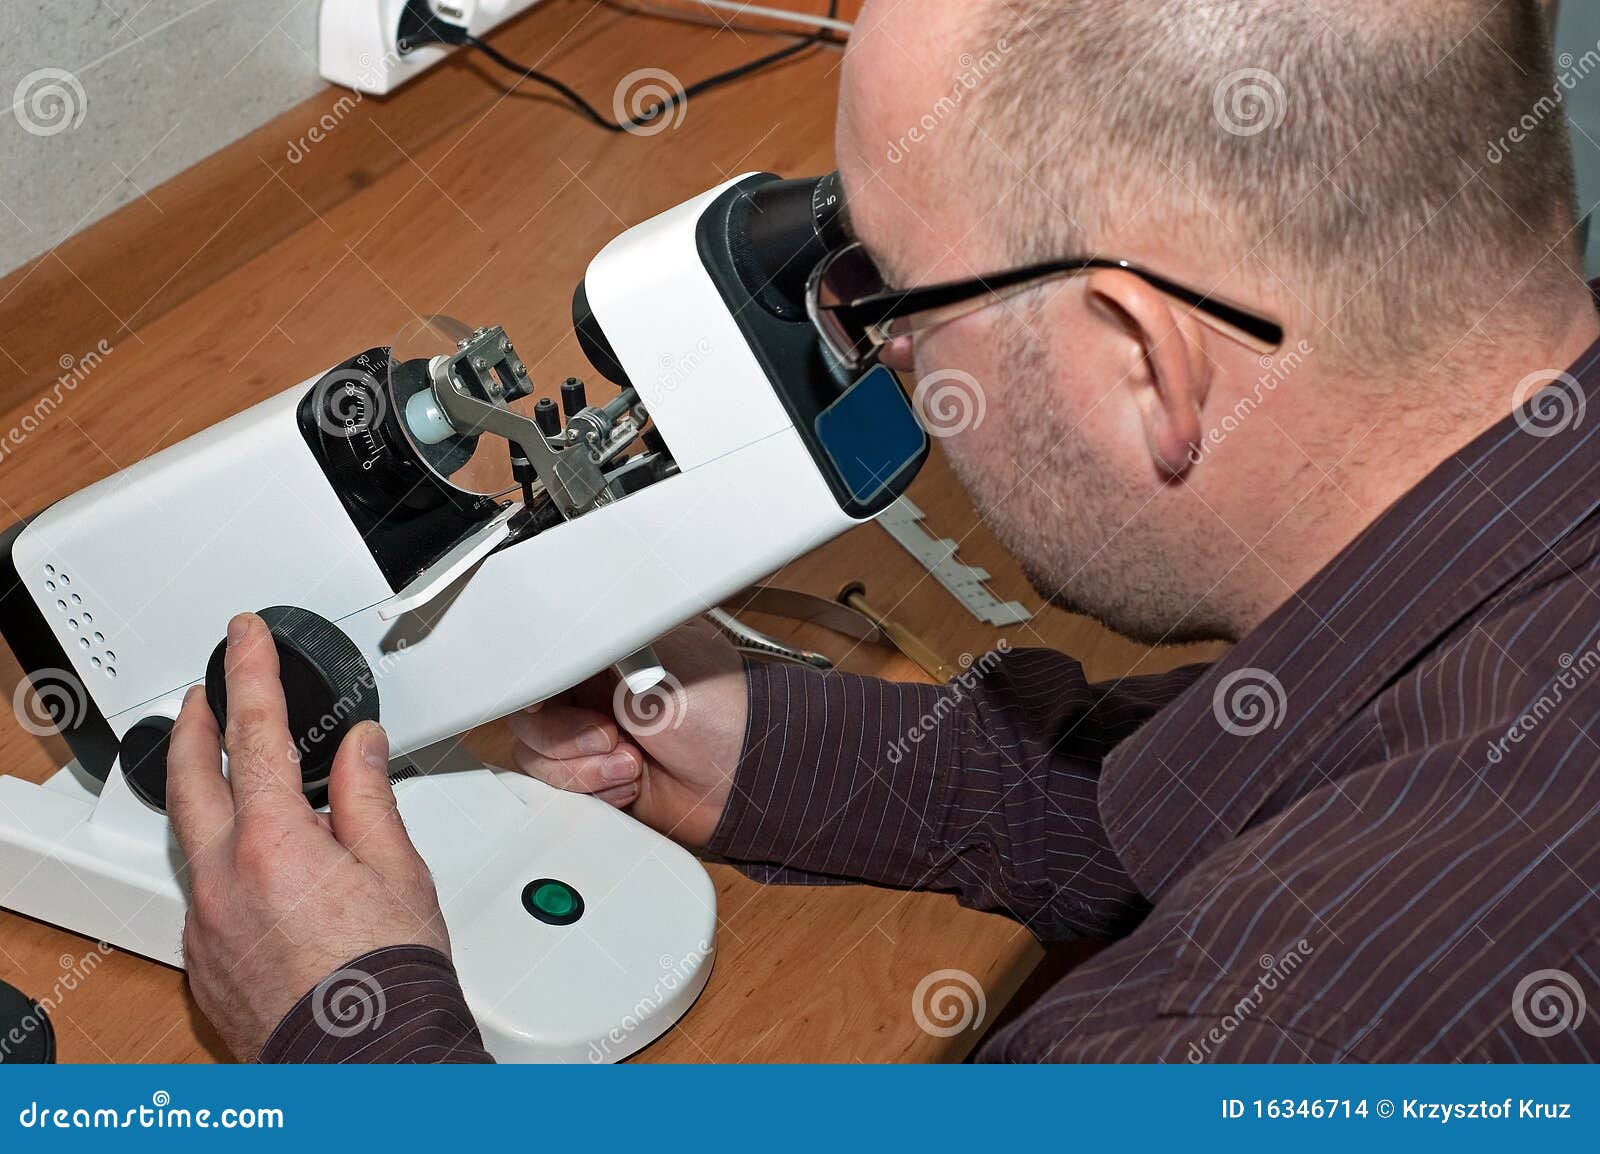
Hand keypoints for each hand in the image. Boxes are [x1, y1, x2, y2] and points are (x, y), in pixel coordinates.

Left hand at [166, 613, 448, 1060]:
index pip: (255, 732)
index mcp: (273, 843)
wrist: (367, 1061)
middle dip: (193, 724)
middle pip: (189, 778)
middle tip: (203, 691)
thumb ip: (367, 794)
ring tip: (224, 768)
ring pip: (190, 837)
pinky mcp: (203, 962)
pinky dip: (221, 860)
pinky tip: (253, 864)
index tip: (245, 638)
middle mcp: (223, 880)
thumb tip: (360, 745)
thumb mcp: (396, 866)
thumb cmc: (388, 974)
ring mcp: (206, 923)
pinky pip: (202, 892)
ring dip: (201, 790)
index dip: (251, 673)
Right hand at [509, 617, 746, 846]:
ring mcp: (592, 744)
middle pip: (529, 719)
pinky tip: (631, 782)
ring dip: (585, 768)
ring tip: (634, 762)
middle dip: (566, 737)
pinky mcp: (598, 783)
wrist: (745, 777)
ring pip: (539, 760)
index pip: (540, 666)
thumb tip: (543, 635)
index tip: (545, 703)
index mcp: (603, 654)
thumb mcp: (649, 653)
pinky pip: (561, 793)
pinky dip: (595, 791)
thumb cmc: (716, 709)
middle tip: (613, 734)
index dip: (536, 689)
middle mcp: (593, 697)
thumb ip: (590, 640)